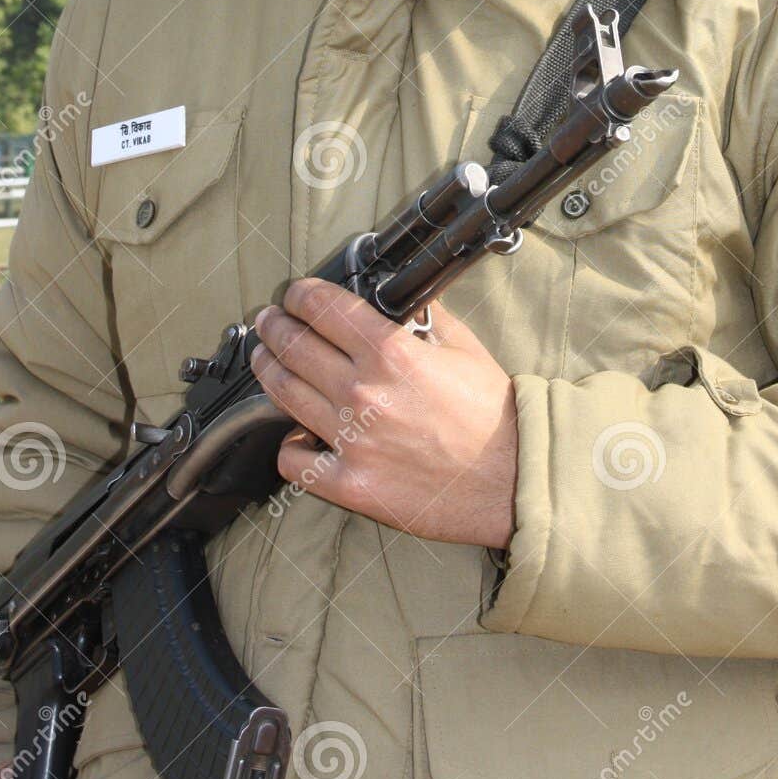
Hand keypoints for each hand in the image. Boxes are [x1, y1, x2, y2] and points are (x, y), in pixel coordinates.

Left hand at [250, 279, 517, 548]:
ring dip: (268, 369)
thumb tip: (399, 297)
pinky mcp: (349, 484)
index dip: (301, 295)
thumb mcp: (463, 347)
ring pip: (284, 395)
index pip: (324, 308)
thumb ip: (425, 317)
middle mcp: (364, 393)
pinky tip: (297, 433)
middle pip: (294, 346)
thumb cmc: (491, 414)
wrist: (511, 479)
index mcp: (392, 353)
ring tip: (265, 359)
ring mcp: (352, 441)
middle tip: (269, 320)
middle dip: (274, 325)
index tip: (296, 294)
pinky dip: (290, 444)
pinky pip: (294, 460)